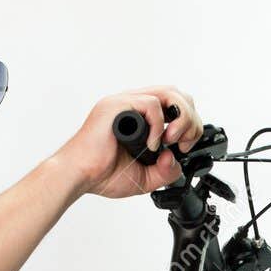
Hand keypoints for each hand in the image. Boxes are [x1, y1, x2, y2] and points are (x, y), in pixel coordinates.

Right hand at [56, 86, 203, 200]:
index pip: (175, 106)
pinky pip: (151, 104)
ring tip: (172, 140)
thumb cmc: (101, 173)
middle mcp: (134, 106)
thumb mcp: (146, 177)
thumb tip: (174, 157)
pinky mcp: (118, 105)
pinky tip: (151, 144)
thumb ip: (165, 170)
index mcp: (140, 118)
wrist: (79, 176)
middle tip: (184, 142)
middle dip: (190, 118)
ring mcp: (125, 103)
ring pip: (168, 93)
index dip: (189, 124)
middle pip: (176, 95)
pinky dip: (159, 126)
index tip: (185, 146)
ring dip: (180, 118)